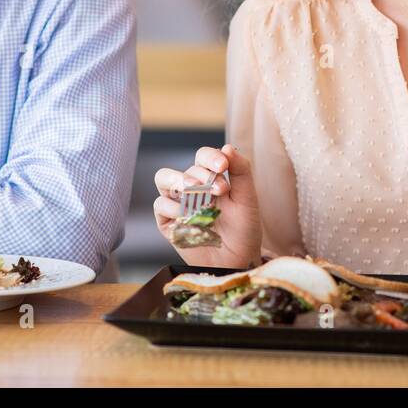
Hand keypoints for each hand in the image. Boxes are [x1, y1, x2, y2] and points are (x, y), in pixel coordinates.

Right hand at [154, 144, 260, 268]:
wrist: (238, 261)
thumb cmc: (244, 229)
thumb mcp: (248, 198)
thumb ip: (241, 171)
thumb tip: (228, 147)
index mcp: (210, 178)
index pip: (202, 156)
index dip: (210, 157)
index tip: (223, 165)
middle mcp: (191, 188)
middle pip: (184, 168)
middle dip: (200, 174)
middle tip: (219, 189)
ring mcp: (177, 204)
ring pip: (163, 179)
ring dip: (178, 180)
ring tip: (194, 189)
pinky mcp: (168, 222)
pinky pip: (160, 205)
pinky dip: (172, 206)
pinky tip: (188, 214)